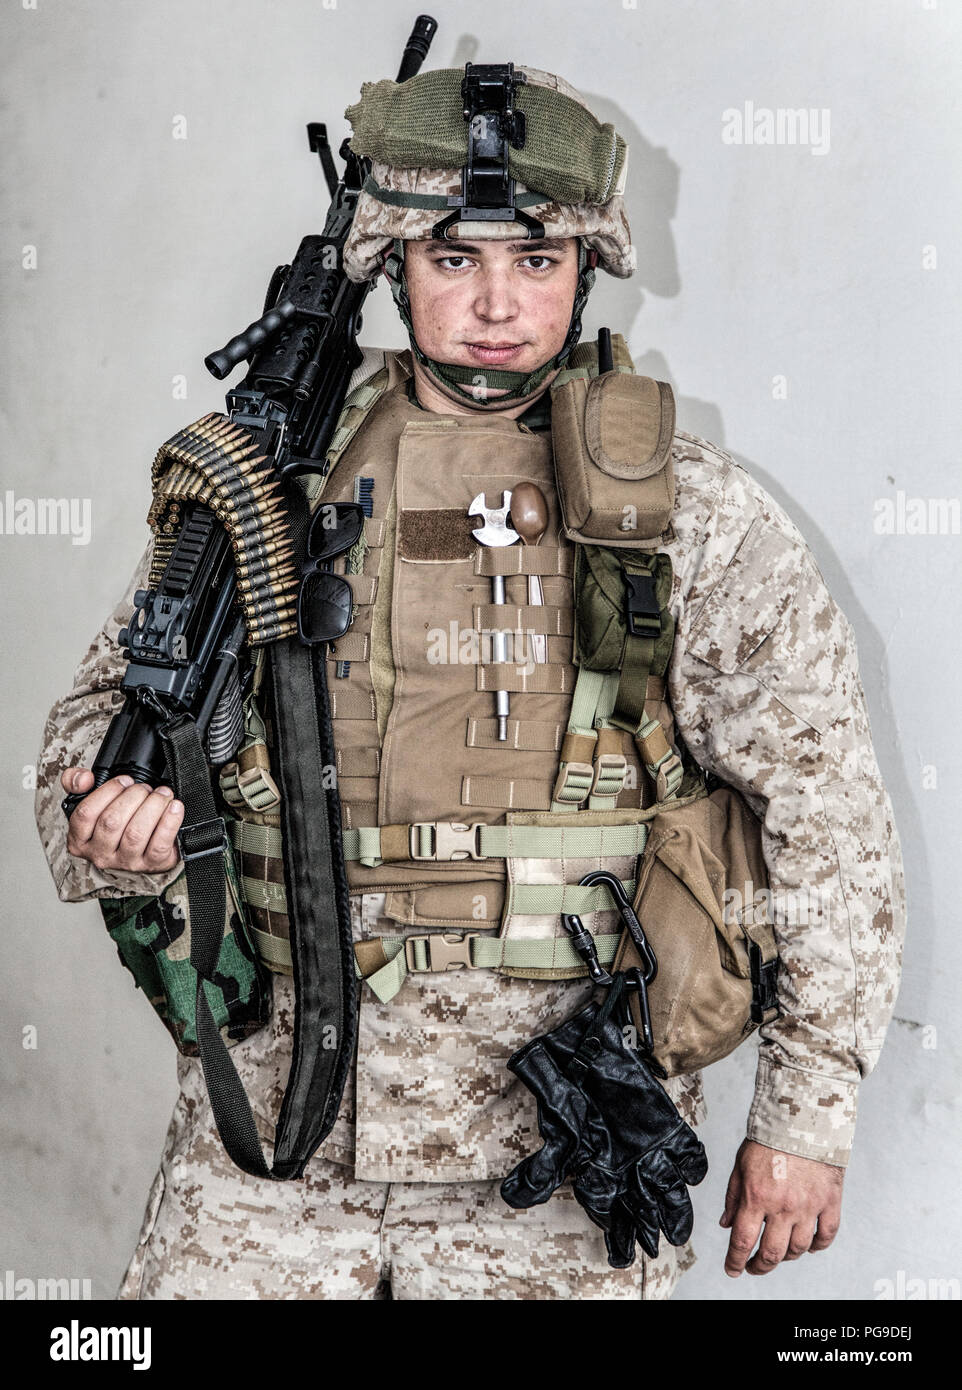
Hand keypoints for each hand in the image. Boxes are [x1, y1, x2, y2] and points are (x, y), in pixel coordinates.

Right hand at [61, 767, 183, 873]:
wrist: (140, 852)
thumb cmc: (116, 824)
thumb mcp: (92, 802)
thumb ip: (76, 783)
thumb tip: (83, 779)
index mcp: (80, 839)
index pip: (86, 813)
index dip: (107, 791)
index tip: (124, 780)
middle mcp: (101, 854)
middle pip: (112, 822)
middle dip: (133, 796)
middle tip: (144, 788)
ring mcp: (127, 862)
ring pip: (136, 833)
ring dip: (152, 806)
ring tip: (161, 794)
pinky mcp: (152, 864)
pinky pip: (160, 844)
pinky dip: (169, 822)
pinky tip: (174, 807)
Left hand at [720, 1138, 843, 1276]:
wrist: (802, 1118)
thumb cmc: (768, 1139)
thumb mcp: (741, 1165)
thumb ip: (733, 1197)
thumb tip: (726, 1225)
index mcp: (757, 1196)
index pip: (743, 1241)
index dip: (735, 1261)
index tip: (733, 1270)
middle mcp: (783, 1206)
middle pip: (771, 1253)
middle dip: (760, 1266)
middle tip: (754, 1267)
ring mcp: (809, 1206)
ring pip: (798, 1249)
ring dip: (787, 1257)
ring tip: (779, 1252)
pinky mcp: (830, 1201)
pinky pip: (826, 1236)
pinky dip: (817, 1246)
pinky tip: (808, 1246)